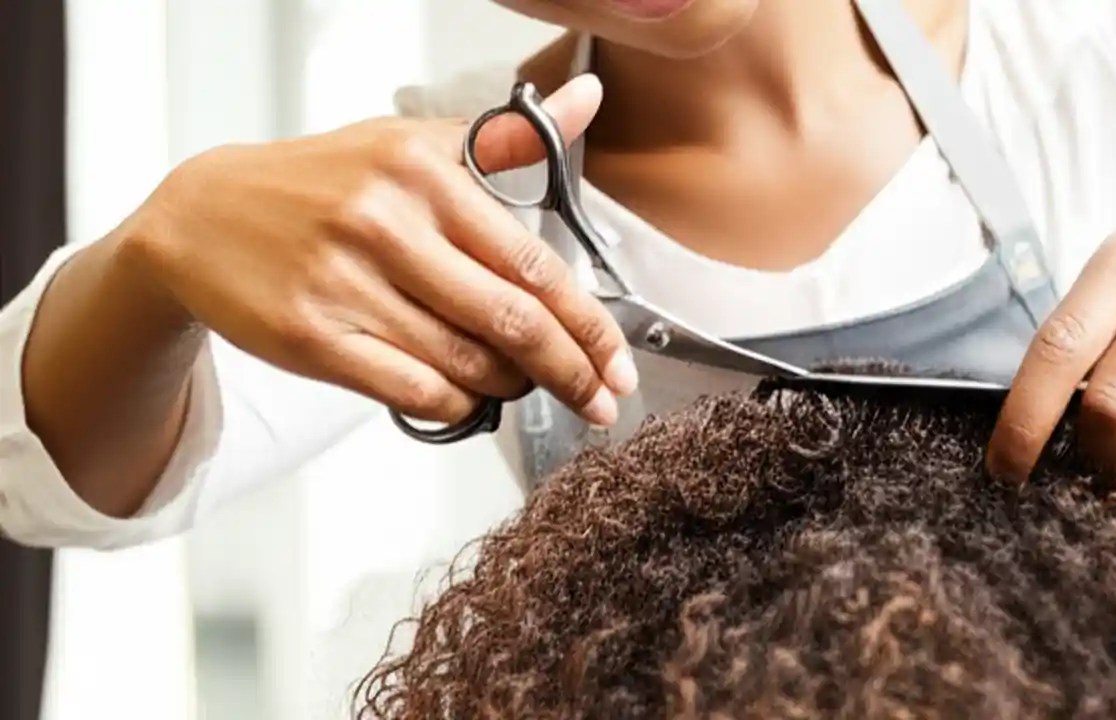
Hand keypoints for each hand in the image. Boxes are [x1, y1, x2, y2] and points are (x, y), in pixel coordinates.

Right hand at [122, 74, 636, 427]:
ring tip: (521, 382)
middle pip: (511, 321)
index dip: (589, 325)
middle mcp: (387, 224)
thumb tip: (589, 99)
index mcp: (423, 172)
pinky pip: (414, 390)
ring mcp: (347, 284)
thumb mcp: (411, 144)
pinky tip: (467, 393)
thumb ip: (505, 139)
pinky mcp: (313, 338)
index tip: (616, 363)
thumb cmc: (325, 184)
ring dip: (510, 385)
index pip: (534, 264)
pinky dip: (457, 402)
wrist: (204, 217)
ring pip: (466, 362)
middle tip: (599, 401)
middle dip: (569, 372)